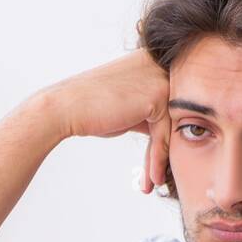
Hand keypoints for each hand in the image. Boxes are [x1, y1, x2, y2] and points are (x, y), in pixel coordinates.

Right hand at [36, 50, 170, 193]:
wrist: (65, 108)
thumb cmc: (92, 109)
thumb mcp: (129, 106)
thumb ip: (152, 110)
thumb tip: (173, 130)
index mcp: (152, 60)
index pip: (171, 101)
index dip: (165, 135)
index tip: (158, 161)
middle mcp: (159, 64)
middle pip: (176, 113)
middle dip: (167, 148)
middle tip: (158, 175)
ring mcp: (159, 77)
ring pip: (173, 125)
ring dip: (162, 157)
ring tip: (154, 180)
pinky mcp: (157, 95)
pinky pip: (165, 132)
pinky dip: (158, 156)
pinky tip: (152, 176)